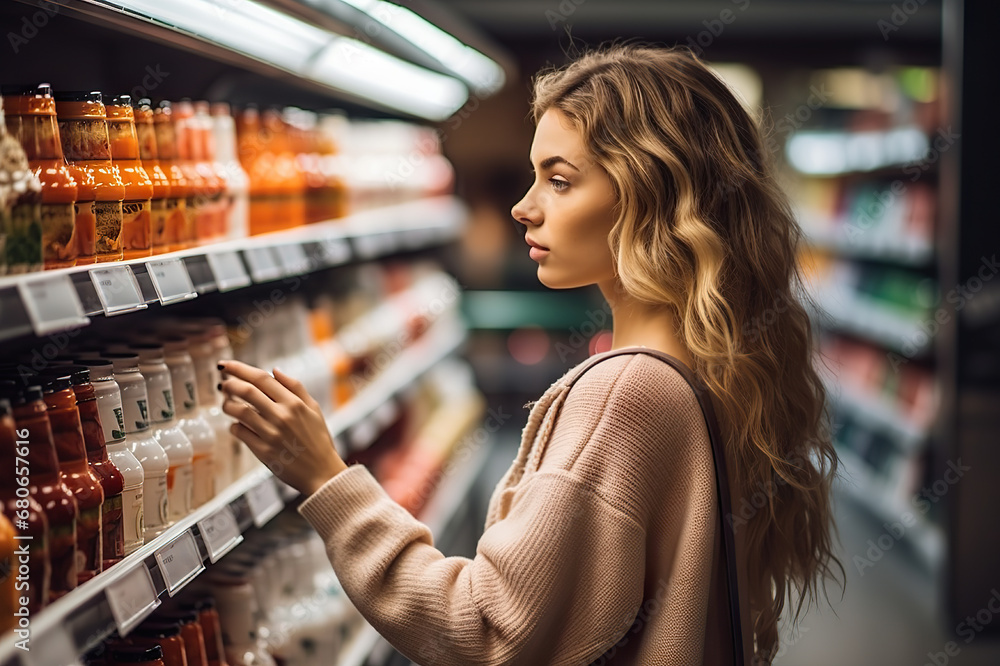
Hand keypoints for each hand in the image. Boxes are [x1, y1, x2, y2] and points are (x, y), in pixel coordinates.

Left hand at [218, 360, 346, 495]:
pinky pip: (240, 433)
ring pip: (239, 411)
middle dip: (229, 384)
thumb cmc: (318, 440)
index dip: (240, 369)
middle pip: (247, 391)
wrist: (322, 472)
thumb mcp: (314, 409)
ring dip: (227, 405)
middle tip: (222, 383)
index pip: (261, 378)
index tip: (225, 365)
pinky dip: (234, 426)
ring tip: (226, 404)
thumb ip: (295, 387)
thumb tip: (275, 370)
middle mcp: (282, 416)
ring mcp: (271, 434)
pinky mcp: (263, 451)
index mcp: (294, 403)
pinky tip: (236, 425)